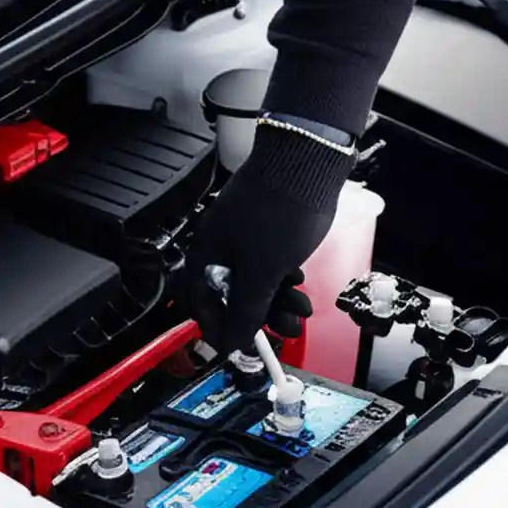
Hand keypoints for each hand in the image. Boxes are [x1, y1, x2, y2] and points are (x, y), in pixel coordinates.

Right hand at [181, 126, 350, 352]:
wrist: (306, 160)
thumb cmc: (278, 212)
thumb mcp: (263, 272)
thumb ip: (246, 311)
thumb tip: (233, 343)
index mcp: (206, 256)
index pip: (201, 304)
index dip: (219, 329)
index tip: (240, 347)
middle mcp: (219, 246)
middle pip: (232, 296)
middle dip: (260, 316)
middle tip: (285, 330)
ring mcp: (243, 235)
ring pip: (255, 280)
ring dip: (278, 300)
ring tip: (302, 309)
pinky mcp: (265, 227)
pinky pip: (268, 262)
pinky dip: (283, 277)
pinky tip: (298, 280)